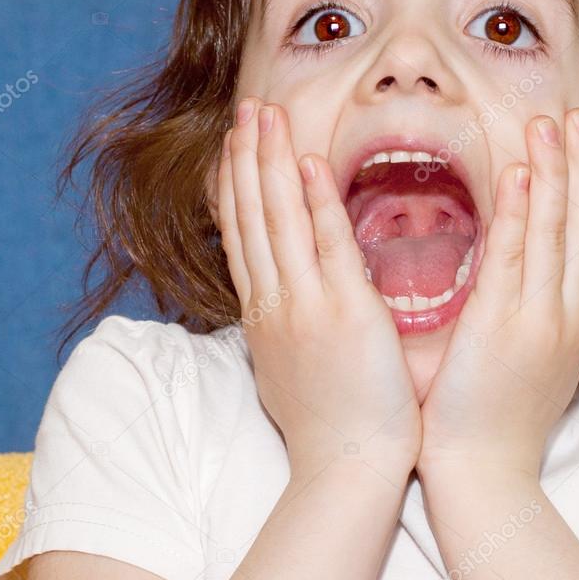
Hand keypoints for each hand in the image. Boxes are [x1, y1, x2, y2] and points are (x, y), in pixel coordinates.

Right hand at [217, 98, 420, 482]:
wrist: (344, 471)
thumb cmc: (327, 423)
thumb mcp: (289, 366)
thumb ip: (283, 322)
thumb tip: (280, 294)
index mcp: (263, 314)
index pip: (241, 235)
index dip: (235, 184)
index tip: (234, 145)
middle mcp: (273, 303)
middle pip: (251, 215)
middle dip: (247, 157)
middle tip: (247, 108)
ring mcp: (304, 306)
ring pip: (277, 220)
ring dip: (271, 162)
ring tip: (266, 116)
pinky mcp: (344, 313)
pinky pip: (327, 246)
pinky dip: (315, 203)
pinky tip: (308, 164)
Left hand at [417, 109, 578, 478]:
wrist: (484, 475)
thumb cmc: (496, 419)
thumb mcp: (531, 361)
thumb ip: (532, 313)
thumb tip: (524, 274)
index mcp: (571, 320)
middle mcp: (566, 313)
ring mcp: (540, 320)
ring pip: (558, 231)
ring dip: (558, 172)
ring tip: (555, 123)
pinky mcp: (504, 328)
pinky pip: (516, 258)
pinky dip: (524, 213)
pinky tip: (525, 174)